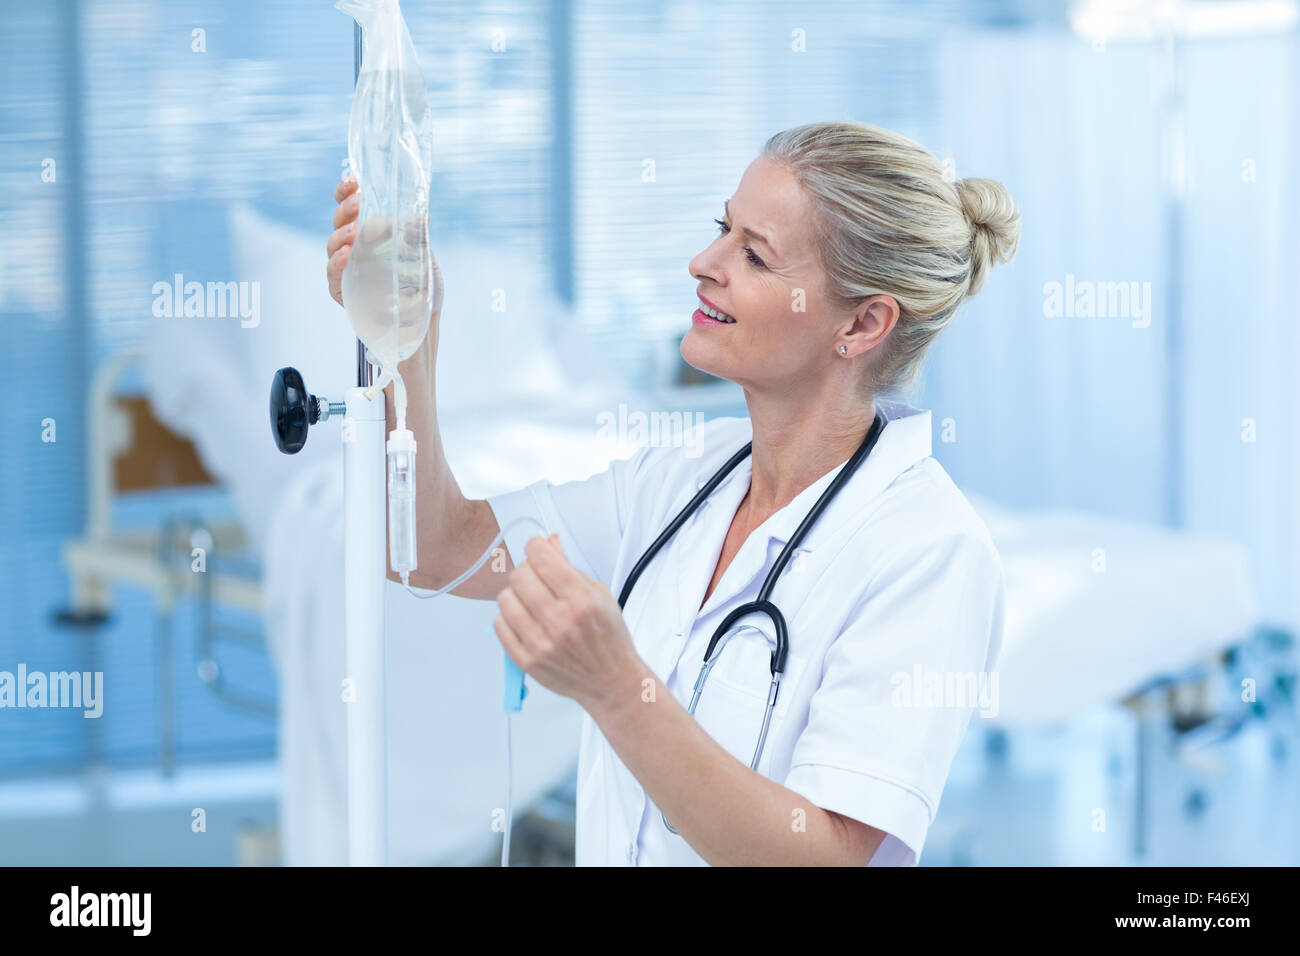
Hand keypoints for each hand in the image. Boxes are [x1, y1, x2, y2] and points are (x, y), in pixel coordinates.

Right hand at [326, 175, 444, 347]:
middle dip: (345, 209)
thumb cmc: (423, 289)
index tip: (353, 181)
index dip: (347, 192)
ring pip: (332, 246)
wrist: (422, 326)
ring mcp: (348, 270)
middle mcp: (357, 249)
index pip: (353, 208)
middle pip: (340, 222)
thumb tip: (421, 216)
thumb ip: (417, 238)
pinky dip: (337, 264)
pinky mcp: (344, 293)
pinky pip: (333, 276)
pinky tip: (346, 256)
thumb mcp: (426, 259)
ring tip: (354, 233)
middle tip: (357, 203)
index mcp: (373, 234)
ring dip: (341, 235)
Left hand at [493, 534, 644, 712]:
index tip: (537, 548)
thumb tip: (548, 542)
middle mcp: (561, 621)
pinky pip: (499, 625)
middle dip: (527, 570)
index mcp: (582, 600)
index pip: (542, 557)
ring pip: (505, 598)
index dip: (536, 546)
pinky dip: (509, 618)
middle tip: (537, 578)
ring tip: (531, 602)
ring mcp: (541, 643)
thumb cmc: (608, 638)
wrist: (612, 681)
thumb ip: (570, 568)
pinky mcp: (527, 661)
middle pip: (519, 575)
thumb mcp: (600, 595)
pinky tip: (526, 621)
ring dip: (516, 595)